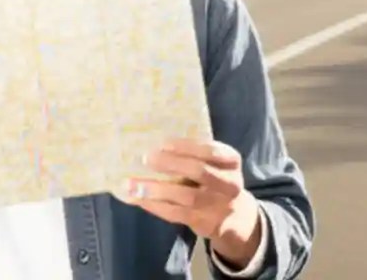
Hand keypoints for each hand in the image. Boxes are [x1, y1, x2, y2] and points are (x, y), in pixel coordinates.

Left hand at [124, 138, 263, 268]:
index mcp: (230, 162)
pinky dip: (155, 205)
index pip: (211, 150)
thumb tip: (151, 143)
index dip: (186, 146)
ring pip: (186, 196)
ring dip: (156, 189)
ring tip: (132, 184)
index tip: (162, 143)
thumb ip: (193, 154)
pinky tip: (138, 199)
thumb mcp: (213, 164)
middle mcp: (230, 184)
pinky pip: (177, 213)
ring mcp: (219, 206)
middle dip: (171, 164)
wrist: (234, 217)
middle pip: (200, 172)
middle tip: (146, 159)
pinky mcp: (205, 223)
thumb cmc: (213, 180)